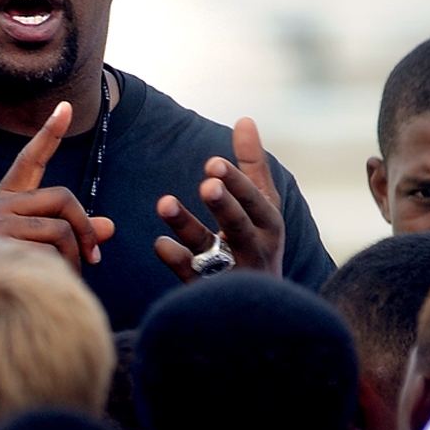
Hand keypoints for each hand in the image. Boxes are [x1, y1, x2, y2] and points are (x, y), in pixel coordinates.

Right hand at [0, 101, 115, 270]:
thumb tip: (111, 226)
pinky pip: (51, 252)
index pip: (30, 159)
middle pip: (63, 198)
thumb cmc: (12, 273)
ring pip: (61, 230)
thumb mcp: (43, 245)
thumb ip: (75, 231)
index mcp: (7, 199)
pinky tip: (51, 284)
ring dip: (74, 258)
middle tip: (95, 257)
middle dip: (85, 228)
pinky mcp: (0, 245)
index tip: (65, 107)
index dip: (49, 133)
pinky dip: (62, 271)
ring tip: (69, 277)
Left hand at [154, 117, 285, 282]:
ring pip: (211, 252)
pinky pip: (192, 278)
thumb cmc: (258, 243)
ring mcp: (233, 275)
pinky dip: (177, 261)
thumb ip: (252, 165)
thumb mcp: (262, 206)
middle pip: (240, 227)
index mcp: (269, 226)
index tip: (213, 164)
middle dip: (225, 205)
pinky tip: (160, 243)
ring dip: (188, 227)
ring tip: (164, 202)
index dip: (237, 184)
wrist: (260, 309)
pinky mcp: (210, 294)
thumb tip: (245, 119)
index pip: (256, 202)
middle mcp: (256, 251)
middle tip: (206, 184)